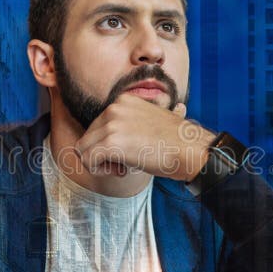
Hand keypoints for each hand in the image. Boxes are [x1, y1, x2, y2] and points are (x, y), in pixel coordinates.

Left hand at [75, 93, 216, 180]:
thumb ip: (132, 124)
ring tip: (122, 167)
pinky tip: (122, 170)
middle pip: (87, 137)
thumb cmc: (176, 142)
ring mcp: (111, 125)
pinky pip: (88, 161)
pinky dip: (100, 171)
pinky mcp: (110, 143)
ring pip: (83, 150)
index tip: (128, 152)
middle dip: (102, 154)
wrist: (189, 149)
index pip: (96, 126)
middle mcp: (113, 108)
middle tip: (125, 163)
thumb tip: (128, 134)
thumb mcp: (151, 122)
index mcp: (123, 101)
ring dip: (100, 164)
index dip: (108, 144)